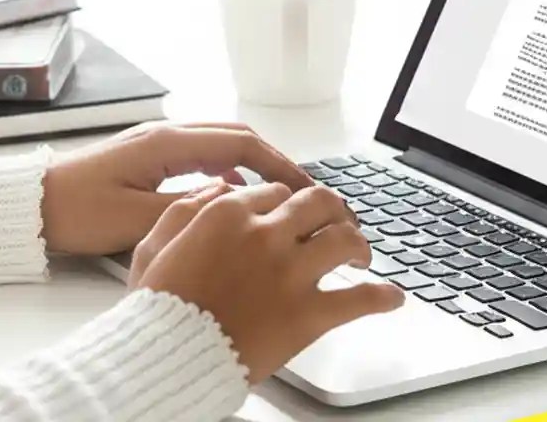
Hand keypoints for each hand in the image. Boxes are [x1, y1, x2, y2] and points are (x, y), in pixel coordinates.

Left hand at [40, 122, 312, 254]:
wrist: (30, 204)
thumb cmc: (75, 211)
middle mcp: (165, 133)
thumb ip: (188, 212)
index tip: (305, 187)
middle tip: (303, 189)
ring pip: (220, 141)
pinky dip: (228, 165)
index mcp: (166, 143)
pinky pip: (201, 151)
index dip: (279, 163)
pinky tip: (235, 188)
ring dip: (253, 161)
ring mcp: (156, 141)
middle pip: (236, 135)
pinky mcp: (147, 155)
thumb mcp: (134, 221)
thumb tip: (235, 209)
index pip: (240, 142)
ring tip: (279, 191)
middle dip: (275, 160)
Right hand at [131, 183, 405, 383]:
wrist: (166, 359)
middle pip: (318, 202)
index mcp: (228, 214)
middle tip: (336, 224)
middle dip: (331, 211)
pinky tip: (393, 298)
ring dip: (359, 245)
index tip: (290, 216)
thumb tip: (219, 187)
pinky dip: (382, 297)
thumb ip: (185, 210)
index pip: (274, 192)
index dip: (285, 204)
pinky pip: (359, 299)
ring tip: (362, 257)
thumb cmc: (156, 310)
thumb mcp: (152, 246)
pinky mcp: (308, 314)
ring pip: (344, 239)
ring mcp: (291, 273)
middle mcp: (265, 234)